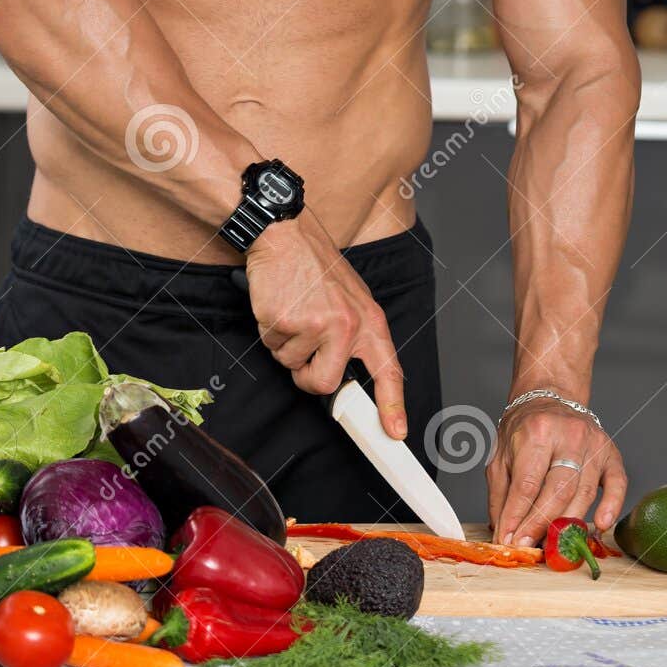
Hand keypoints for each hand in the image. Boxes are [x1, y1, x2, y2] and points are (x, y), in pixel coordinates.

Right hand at [244, 211, 406, 437]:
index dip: (393, 405)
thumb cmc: (316, 266)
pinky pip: (271, 346)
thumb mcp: (350, 297)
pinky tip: (279, 304)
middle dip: (307, 377)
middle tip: (303, 352)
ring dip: (286, 344)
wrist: (286, 234)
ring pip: (291, 364)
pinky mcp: (285, 321)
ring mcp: (315, 325)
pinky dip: (270, 331)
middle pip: (324, 383)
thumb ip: (352, 335)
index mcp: (369, 321)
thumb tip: (343, 373)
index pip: (388, 370)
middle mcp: (346, 325)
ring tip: (293, 310)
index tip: (396, 433)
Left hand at [487, 398, 626, 546]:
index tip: (510, 540)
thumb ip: (501, 495)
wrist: (551, 398)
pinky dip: (611, 506)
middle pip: (558, 490)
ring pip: (584, 492)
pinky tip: (601, 525)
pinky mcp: (611, 453)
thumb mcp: (501, 455)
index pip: (528, 483)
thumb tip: (503, 533)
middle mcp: (568, 435)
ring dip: (569, 524)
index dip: (518, 516)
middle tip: (529, 546)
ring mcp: (593, 443)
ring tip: (554, 544)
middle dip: (542, 523)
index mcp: (536, 432)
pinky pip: (618, 483)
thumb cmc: (525, 430)